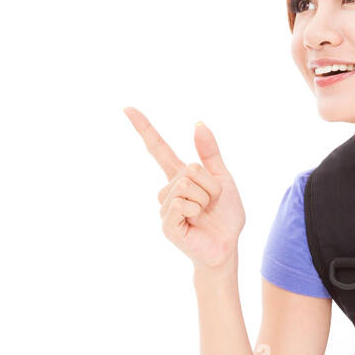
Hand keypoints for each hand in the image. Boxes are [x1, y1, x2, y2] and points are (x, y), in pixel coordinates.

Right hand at [124, 107, 245, 270]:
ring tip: (205, 214)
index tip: (128, 108)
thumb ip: (210, 153)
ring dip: (205, 199)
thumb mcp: (223, 179)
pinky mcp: (166, 223)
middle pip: (189, 169)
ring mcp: (165, 207)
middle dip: (211, 185)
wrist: (227, 246)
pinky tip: (195, 221)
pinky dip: (196, 210)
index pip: (159, 149)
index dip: (144, 128)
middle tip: (212, 204)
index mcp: (180, 176)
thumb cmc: (225, 216)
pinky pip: (181, 203)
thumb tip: (197, 122)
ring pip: (186, 186)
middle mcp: (168, 190)